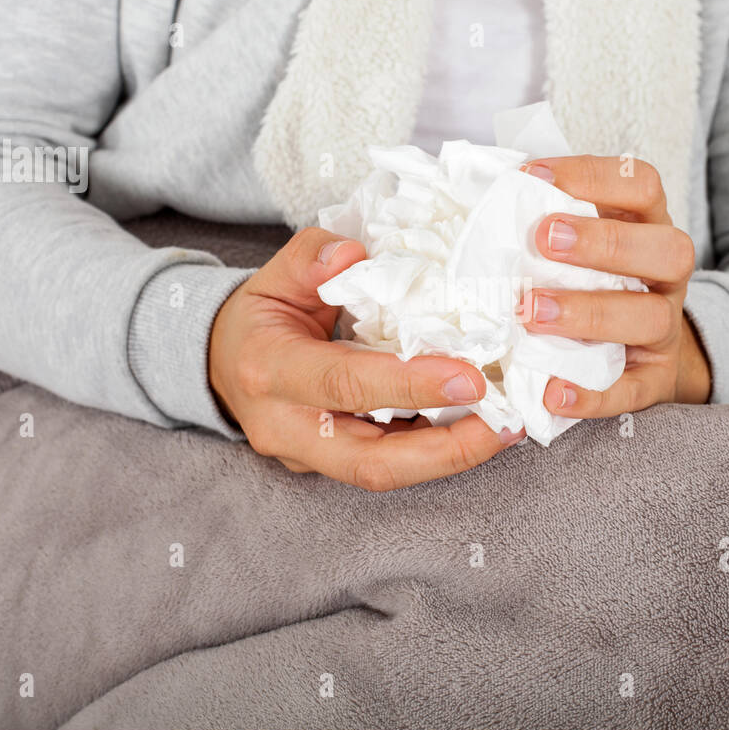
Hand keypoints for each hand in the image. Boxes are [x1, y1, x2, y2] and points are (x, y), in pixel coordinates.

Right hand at [209, 227, 523, 490]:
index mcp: (271, 370)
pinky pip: (391, 465)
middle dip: (446, 450)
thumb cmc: (260, 318)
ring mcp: (309, 458)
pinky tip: (481, 427)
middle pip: (372, 463)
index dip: (410, 385)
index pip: (346, 384)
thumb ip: (312, 258)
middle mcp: (287, 427)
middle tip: (504, 424)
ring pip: (386, 475)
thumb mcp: (273, 277)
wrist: (223, 365)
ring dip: (452, 456)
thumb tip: (354, 254)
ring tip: (505, 427)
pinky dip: (439, 450)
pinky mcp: (331, 468)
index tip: (471, 377)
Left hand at [519, 156, 711, 417]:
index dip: (593, 175)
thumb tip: (485, 195)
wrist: (638, 350)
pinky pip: (630, 391)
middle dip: (603, 242)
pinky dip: (592, 395)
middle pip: (667, 249)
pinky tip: (552, 391)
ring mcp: (665, 329)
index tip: (533, 176)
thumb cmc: (593, 280)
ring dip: (590, 312)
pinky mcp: (652, 380)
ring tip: (533, 313)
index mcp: (649, 226)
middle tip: (543, 239)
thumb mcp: (582, 242)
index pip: (642, 185)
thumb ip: (547, 217)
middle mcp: (666, 275)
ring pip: (652, 318)